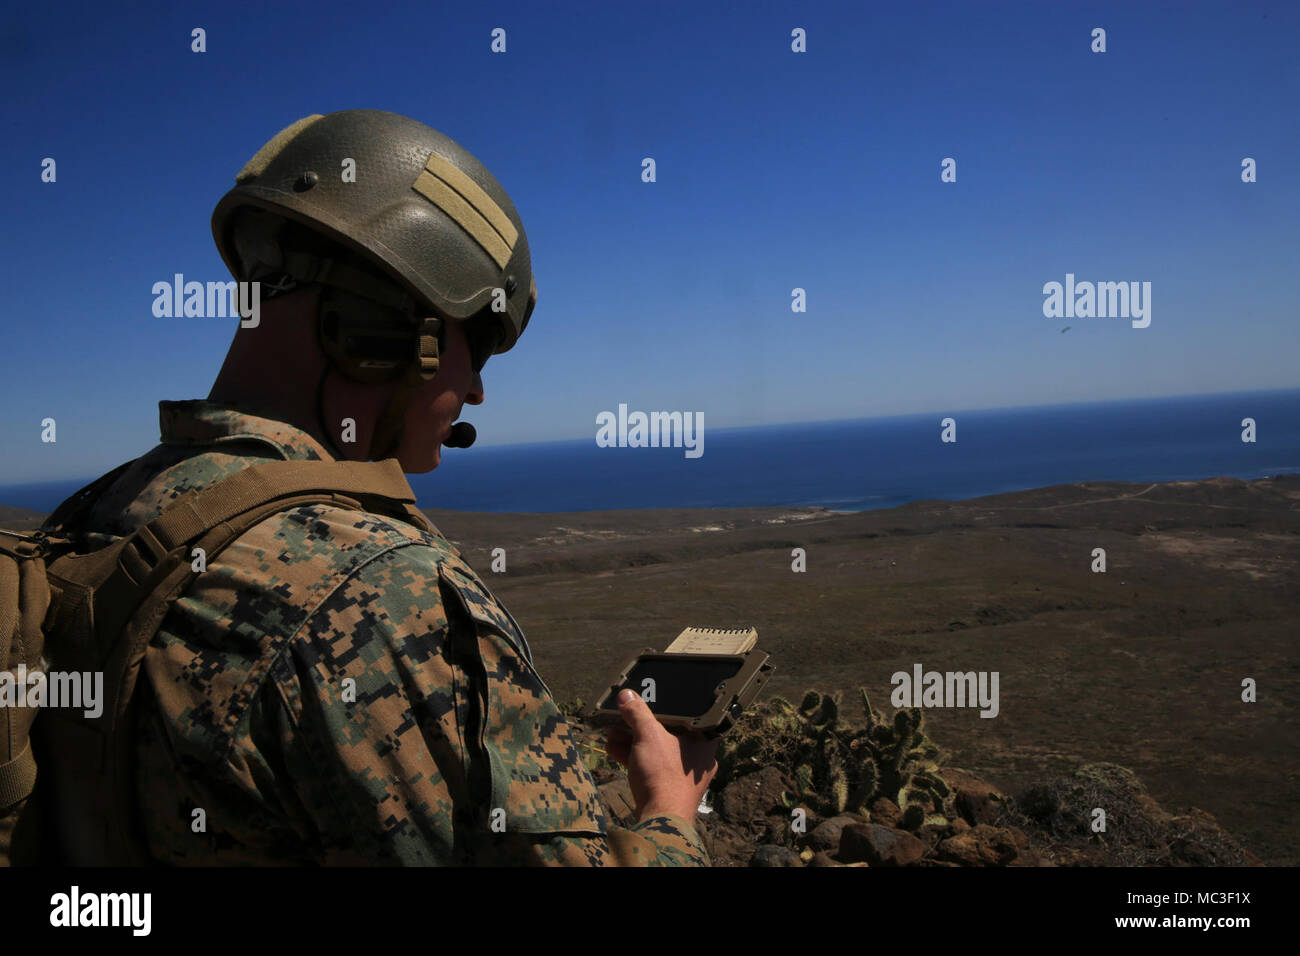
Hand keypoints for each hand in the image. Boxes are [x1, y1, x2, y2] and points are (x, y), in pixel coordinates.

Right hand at [604, 689, 717, 822]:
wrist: (660, 820)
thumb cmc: (664, 776)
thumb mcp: (648, 735)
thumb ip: (637, 713)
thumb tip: (626, 695)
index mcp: (704, 740)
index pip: (684, 714)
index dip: (662, 706)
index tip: (645, 700)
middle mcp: (697, 757)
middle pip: (665, 732)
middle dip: (638, 725)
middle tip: (621, 716)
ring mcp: (682, 774)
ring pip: (655, 750)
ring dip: (632, 741)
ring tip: (611, 732)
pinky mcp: (668, 788)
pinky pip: (650, 766)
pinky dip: (633, 757)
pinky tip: (613, 749)